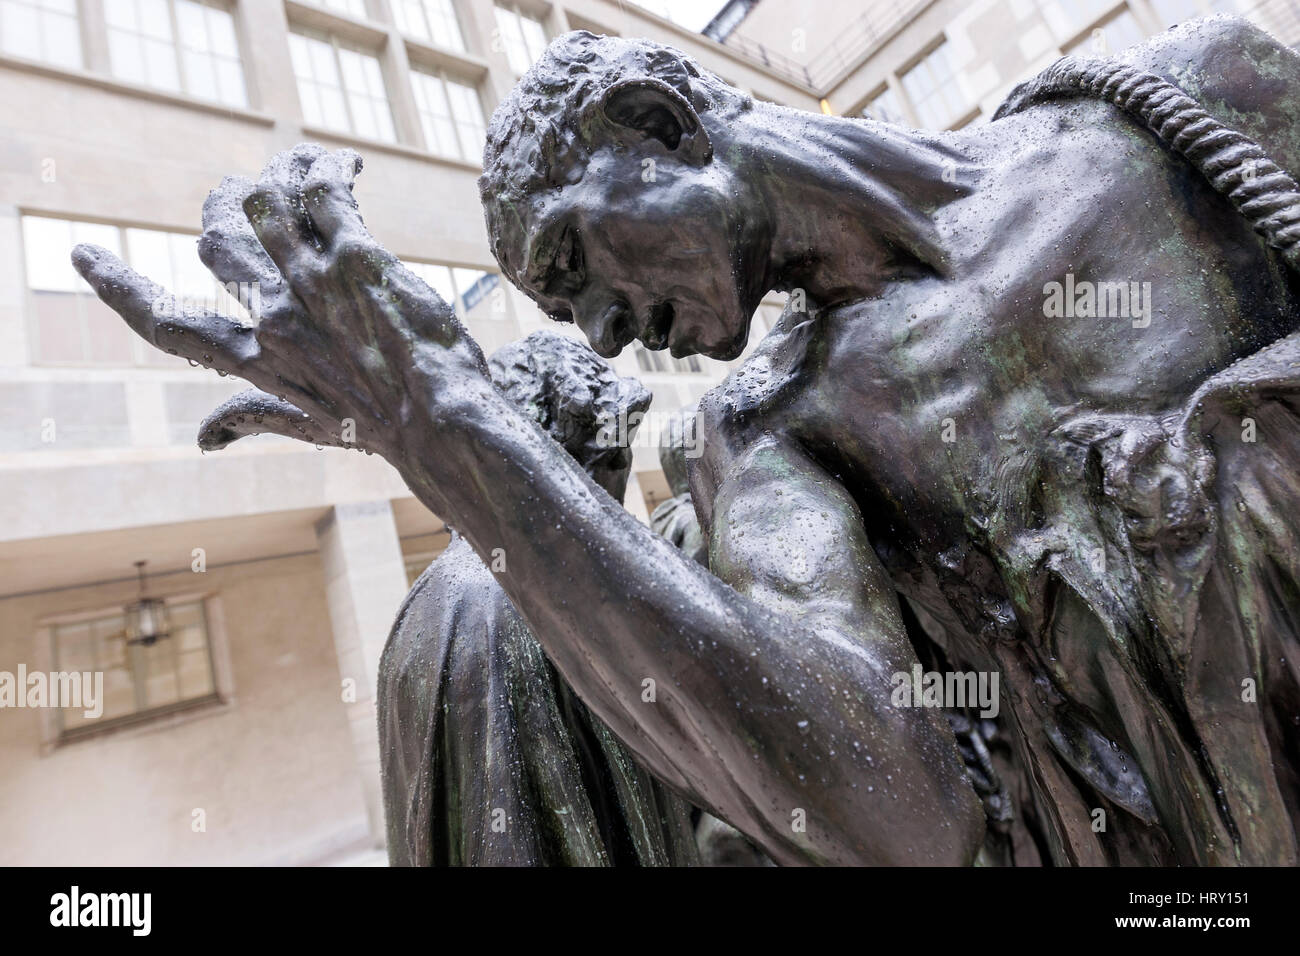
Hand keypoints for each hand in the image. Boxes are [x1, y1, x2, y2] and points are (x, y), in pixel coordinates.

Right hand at [71, 144, 488, 457]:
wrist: (447, 428)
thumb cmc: (389, 430)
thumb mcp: (314, 429)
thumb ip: (255, 419)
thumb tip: (203, 437)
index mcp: (257, 363)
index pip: (168, 326)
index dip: (120, 289)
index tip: (84, 256)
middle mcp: (274, 321)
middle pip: (216, 240)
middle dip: (225, 202)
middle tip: (255, 182)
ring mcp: (314, 286)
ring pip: (266, 201)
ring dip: (282, 170)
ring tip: (309, 160)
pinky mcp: (358, 259)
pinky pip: (322, 191)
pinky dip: (326, 168)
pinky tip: (346, 165)